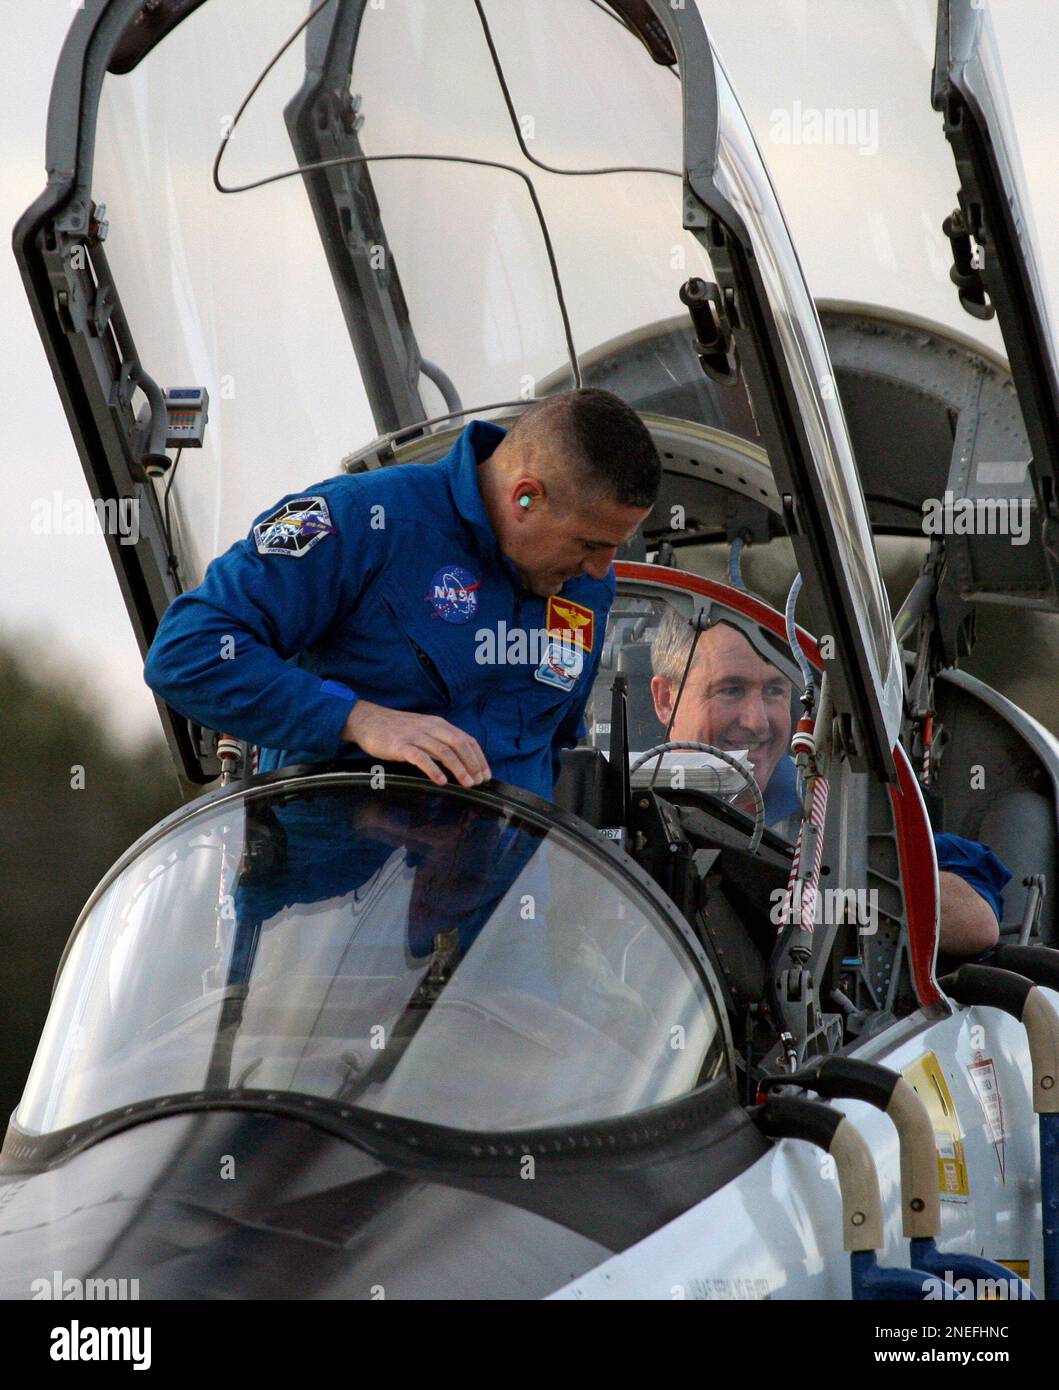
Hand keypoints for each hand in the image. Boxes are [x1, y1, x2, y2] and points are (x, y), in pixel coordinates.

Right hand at [342, 700, 490, 787]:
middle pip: (459, 744)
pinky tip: (441, 781)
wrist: (367, 720)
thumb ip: (439, 741)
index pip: (466, 740)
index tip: (486, 774)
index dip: (479, 757)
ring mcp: (416, 736)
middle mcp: (430, 728)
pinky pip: (420, 757)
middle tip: (480, 782)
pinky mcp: (400, 746)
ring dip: (459, 768)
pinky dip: (433, 769)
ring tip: (467, 784)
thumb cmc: (396, 729)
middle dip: (473, 764)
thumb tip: (459, 761)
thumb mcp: (423, 730)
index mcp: (439, 724)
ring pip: (444, 751)